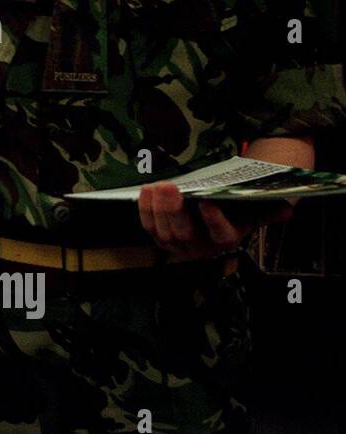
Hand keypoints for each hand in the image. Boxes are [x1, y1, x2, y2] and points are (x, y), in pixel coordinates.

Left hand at [137, 182, 291, 257]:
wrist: (214, 217)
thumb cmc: (233, 211)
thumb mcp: (252, 210)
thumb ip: (267, 210)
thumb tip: (287, 210)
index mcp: (225, 240)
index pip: (220, 234)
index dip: (213, 220)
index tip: (207, 202)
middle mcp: (200, 247)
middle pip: (185, 233)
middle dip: (175, 210)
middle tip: (171, 188)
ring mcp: (178, 244)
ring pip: (164, 232)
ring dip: (158, 208)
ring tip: (158, 187)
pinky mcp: (160, 237)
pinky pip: (149, 227)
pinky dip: (145, 210)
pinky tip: (145, 191)